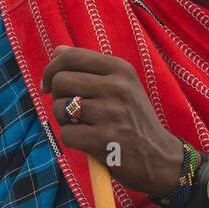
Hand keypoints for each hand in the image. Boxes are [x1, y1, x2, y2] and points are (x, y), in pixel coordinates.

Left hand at [40, 46, 182, 198]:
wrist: (160, 157)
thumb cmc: (134, 120)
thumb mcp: (122, 86)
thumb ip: (89, 67)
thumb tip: (58, 50)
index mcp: (121, 69)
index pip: (72, 56)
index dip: (52, 69)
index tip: (49, 84)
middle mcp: (117, 87)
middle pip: (61, 81)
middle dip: (57, 97)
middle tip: (70, 109)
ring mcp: (111, 114)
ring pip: (60, 108)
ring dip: (64, 120)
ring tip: (83, 125)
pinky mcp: (104, 140)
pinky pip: (66, 134)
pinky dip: (71, 139)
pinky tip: (88, 141)